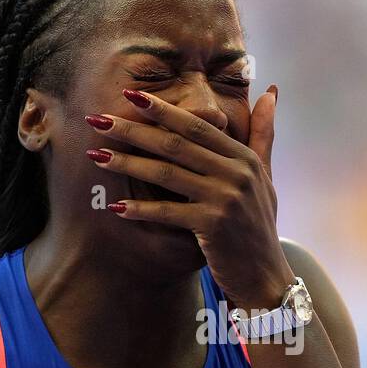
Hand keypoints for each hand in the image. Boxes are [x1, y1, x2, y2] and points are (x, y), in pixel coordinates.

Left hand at [83, 86, 294, 308]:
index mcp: (244, 157)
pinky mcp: (212, 226)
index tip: (130, 96)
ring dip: (127, 163)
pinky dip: (141, 209)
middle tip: (98, 120)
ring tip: (96, 156)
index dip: (162, 109)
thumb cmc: (259, 225)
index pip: (197, 125)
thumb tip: (270, 92)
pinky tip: (115, 206)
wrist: (265, 275)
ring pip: (166, 173)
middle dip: (133, 130)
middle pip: (175, 144)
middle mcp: (236, 173)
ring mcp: (224, 199)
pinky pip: (168, 212)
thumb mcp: (266, 176)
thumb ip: (263, 134)